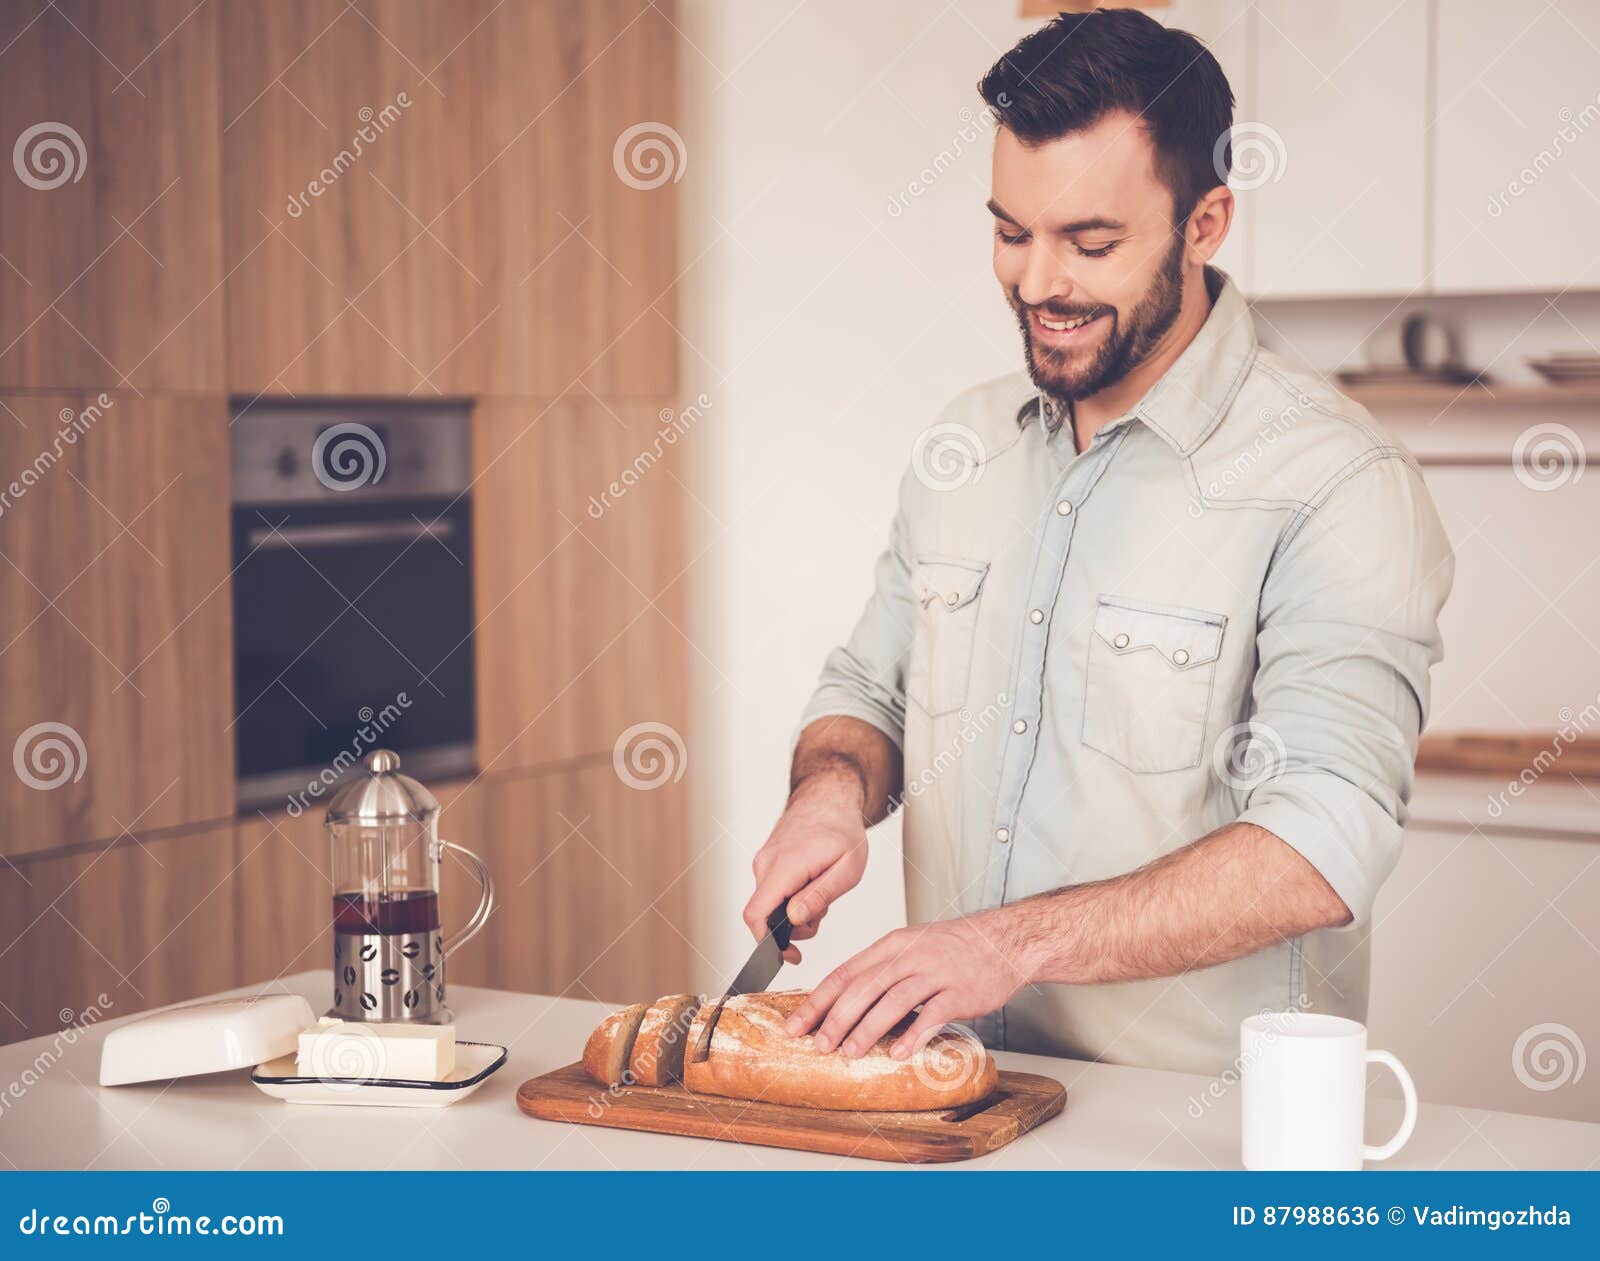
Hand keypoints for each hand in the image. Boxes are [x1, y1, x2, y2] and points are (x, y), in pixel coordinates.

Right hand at [743, 769, 867, 963]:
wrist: (828, 797)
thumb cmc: (842, 830)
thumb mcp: (847, 869)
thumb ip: (820, 896)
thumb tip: (794, 920)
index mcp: (785, 866)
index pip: (756, 914)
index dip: (768, 944)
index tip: (790, 955)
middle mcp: (766, 864)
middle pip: (766, 914)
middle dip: (793, 926)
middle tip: (821, 915)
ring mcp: (763, 862)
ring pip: (771, 904)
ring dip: (795, 911)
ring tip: (821, 893)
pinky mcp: (766, 862)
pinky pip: (773, 891)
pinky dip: (791, 897)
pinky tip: (811, 884)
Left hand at [783, 911, 1035, 1058]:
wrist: (1004, 941)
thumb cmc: (955, 948)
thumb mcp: (911, 947)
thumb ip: (881, 970)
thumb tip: (845, 1000)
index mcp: (892, 945)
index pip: (845, 972)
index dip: (818, 1000)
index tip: (797, 1023)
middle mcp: (909, 955)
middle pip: (863, 986)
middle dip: (835, 1018)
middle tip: (818, 1044)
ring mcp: (935, 972)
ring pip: (893, 1000)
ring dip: (868, 1028)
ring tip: (849, 1052)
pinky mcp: (960, 991)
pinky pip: (933, 1014)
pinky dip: (914, 1035)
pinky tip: (900, 1053)